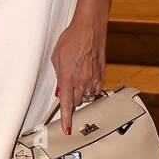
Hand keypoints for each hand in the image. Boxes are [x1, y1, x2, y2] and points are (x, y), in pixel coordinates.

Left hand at [51, 18, 105, 134]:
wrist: (89, 28)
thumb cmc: (71, 40)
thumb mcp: (56, 58)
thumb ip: (58, 77)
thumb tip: (59, 91)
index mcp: (67, 78)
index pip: (66, 106)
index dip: (67, 120)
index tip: (67, 130)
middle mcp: (81, 82)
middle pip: (76, 103)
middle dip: (71, 100)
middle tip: (68, 90)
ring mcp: (93, 79)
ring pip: (87, 97)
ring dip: (81, 94)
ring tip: (77, 80)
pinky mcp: (102, 75)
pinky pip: (96, 90)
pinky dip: (91, 88)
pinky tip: (87, 79)